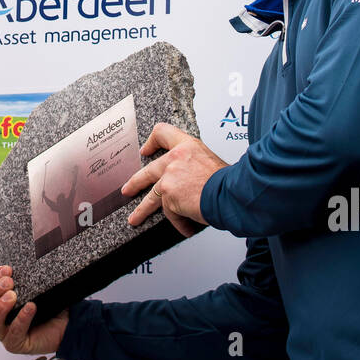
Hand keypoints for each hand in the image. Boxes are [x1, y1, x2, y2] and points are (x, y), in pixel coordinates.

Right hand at [0, 265, 67, 355]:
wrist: (67, 325)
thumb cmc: (51, 306)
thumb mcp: (39, 286)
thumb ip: (31, 273)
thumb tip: (34, 252)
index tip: (7, 269)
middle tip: (9, 282)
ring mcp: (5, 332)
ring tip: (13, 296)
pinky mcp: (16, 344)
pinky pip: (13, 334)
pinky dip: (21, 319)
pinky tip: (30, 308)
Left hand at [123, 122, 223, 237]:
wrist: (231, 193)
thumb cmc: (228, 180)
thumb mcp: (210, 161)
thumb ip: (194, 165)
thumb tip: (189, 178)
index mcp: (187, 146)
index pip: (162, 132)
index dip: (152, 142)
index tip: (144, 151)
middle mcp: (175, 159)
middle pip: (148, 170)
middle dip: (135, 182)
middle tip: (128, 189)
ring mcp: (169, 177)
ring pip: (151, 197)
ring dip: (142, 210)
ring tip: (135, 218)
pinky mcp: (169, 196)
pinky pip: (171, 213)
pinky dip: (180, 222)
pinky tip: (187, 227)